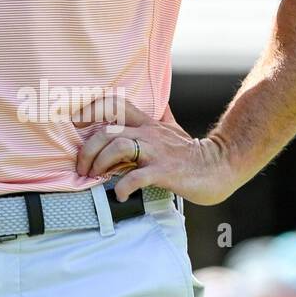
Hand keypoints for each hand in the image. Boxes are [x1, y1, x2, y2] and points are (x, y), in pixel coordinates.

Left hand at [71, 97, 238, 205]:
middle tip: (81, 167)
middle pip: (108, 131)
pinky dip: (124, 186)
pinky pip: (138, 176)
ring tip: (95, 178)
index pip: (114, 105)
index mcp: (147, 123)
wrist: (221, 167)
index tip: (74, 123)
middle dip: (88, 149)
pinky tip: (119, 194)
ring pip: (118, 146)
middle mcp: (148, 133)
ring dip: (100, 163)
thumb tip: (158, 102)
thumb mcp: (172, 129)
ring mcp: (156, 152)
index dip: (90, 110)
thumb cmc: (192, 152)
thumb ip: (161, 115)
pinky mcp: (165, 172)